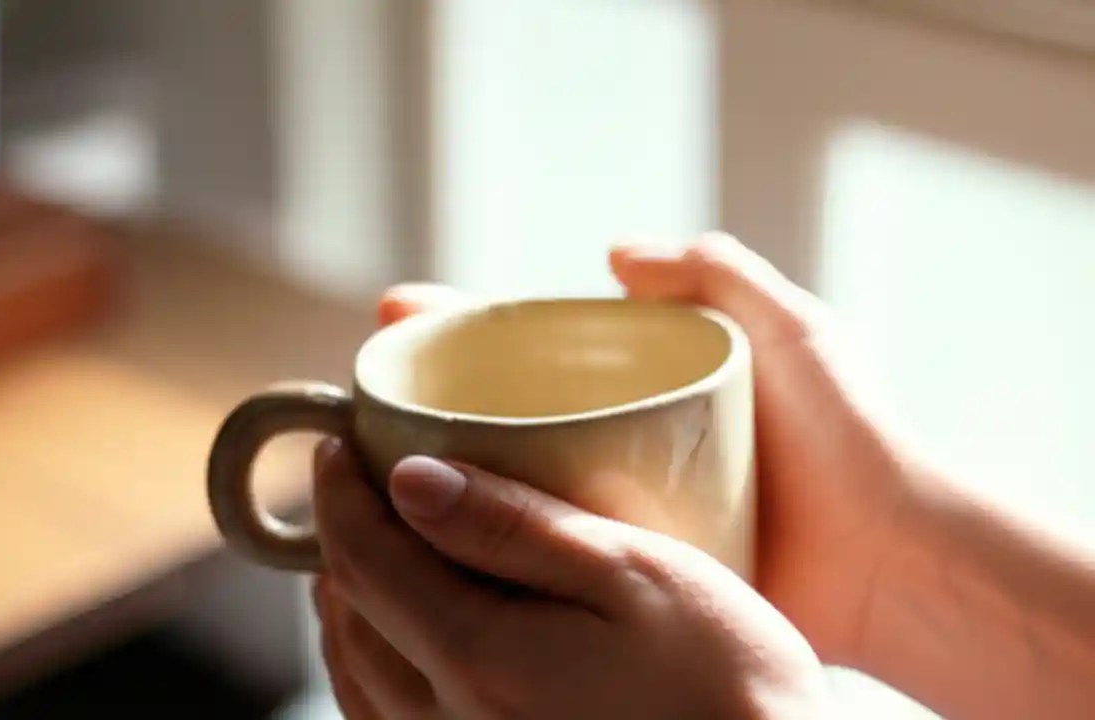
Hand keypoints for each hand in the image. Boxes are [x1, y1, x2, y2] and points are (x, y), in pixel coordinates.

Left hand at [313, 442, 827, 718]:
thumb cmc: (727, 684)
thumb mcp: (631, 575)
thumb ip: (512, 526)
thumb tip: (409, 478)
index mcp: (476, 657)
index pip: (363, 559)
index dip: (337, 494)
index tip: (336, 445)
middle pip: (349, 617)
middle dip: (336, 542)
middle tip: (351, 487)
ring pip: (358, 677)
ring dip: (347, 605)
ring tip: (366, 551)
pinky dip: (372, 666)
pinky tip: (401, 642)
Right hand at [365, 233, 914, 664]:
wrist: (895, 562)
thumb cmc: (852, 437)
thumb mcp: (792, 326)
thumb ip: (716, 272)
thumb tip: (609, 251)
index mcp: (646, 383)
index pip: (530, 344)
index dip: (458, 327)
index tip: (396, 312)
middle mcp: (617, 441)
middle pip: (499, 410)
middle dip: (426, 395)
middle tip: (364, 390)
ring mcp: (616, 507)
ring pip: (504, 481)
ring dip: (438, 472)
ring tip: (372, 466)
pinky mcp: (625, 572)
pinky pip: (541, 551)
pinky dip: (486, 542)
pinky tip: (432, 538)